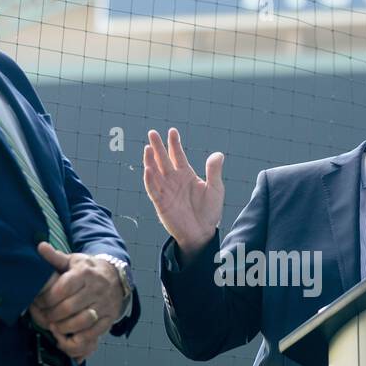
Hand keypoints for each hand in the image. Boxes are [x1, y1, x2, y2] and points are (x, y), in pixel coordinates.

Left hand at [27, 243, 122, 362]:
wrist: (115, 277)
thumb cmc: (87, 269)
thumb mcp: (73, 261)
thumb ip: (55, 257)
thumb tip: (40, 247)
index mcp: (85, 273)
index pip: (63, 288)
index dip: (48, 298)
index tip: (39, 302)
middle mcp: (97, 288)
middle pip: (70, 306)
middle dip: (52, 314)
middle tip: (44, 316)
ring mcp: (104, 304)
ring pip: (82, 321)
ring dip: (64, 327)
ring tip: (54, 326)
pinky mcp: (109, 318)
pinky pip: (94, 332)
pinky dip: (79, 336)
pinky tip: (68, 334)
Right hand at [142, 127, 224, 262]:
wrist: (203, 233)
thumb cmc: (209, 212)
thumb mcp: (215, 189)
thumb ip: (214, 172)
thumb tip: (218, 154)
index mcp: (186, 175)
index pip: (177, 156)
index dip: (174, 144)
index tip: (172, 131)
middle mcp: (173, 181)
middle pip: (163, 160)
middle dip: (158, 147)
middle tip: (152, 133)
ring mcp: (166, 191)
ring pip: (155, 172)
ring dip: (150, 160)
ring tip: (148, 147)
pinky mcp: (161, 204)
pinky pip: (153, 190)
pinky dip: (149, 180)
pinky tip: (148, 169)